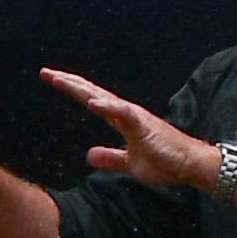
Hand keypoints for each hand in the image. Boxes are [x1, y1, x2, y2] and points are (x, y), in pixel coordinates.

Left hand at [44, 68, 218, 195]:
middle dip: (69, 82)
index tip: (52, 79)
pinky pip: (123, 113)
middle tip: (45, 72)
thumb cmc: (165, 161)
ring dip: (81, 88)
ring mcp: (135, 117)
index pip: (92, 99)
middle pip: (92, 92)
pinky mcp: (145, 126)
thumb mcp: (129, 164)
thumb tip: (89, 155)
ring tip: (59, 80)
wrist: (190, 165)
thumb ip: (111, 158)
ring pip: (103, 97)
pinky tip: (91, 102)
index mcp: (121, 119)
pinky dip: (107, 106)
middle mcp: (126, 113)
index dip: (72, 89)